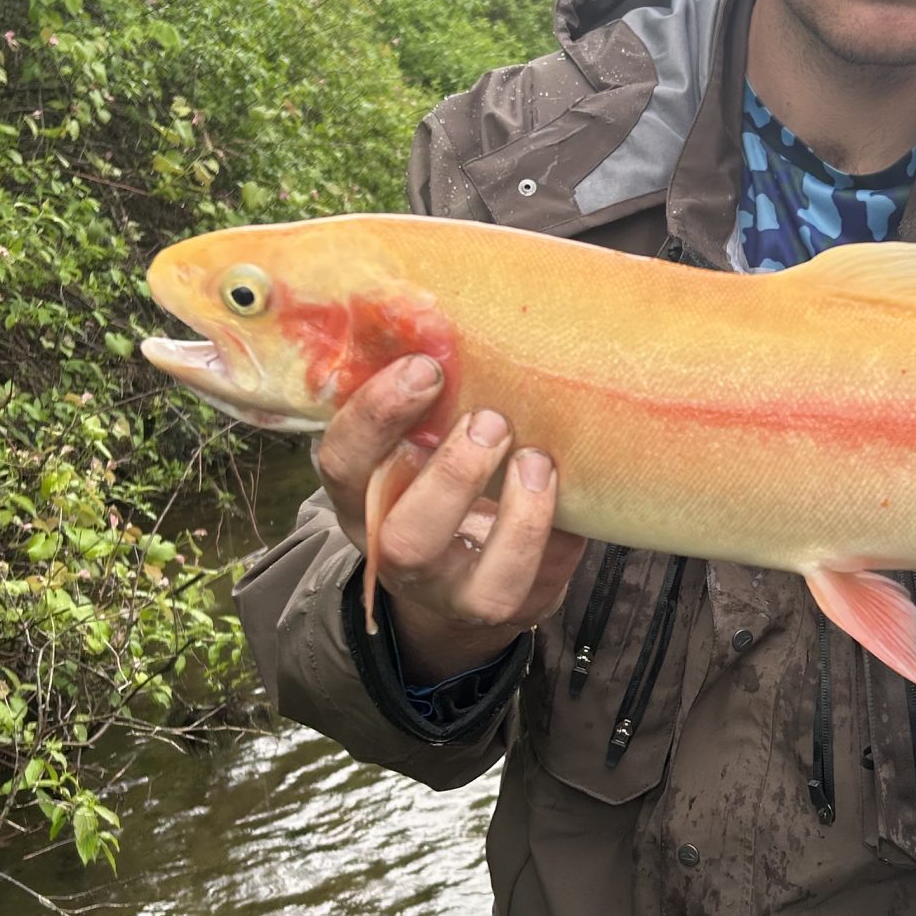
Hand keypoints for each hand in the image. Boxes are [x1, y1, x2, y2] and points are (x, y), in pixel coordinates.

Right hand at [313, 355, 586, 686]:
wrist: (458, 569)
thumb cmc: (433, 475)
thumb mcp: (411, 438)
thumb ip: (418, 396)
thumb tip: (441, 308)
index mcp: (362, 501)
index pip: (344, 465)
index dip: (378, 417)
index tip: (426, 368)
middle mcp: (400, 557)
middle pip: (407, 538)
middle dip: (453, 476)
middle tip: (492, 420)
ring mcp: (457, 594)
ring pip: (484, 586)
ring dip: (521, 517)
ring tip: (538, 459)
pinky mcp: (512, 608)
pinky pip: (545, 584)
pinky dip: (563, 535)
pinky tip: (571, 491)